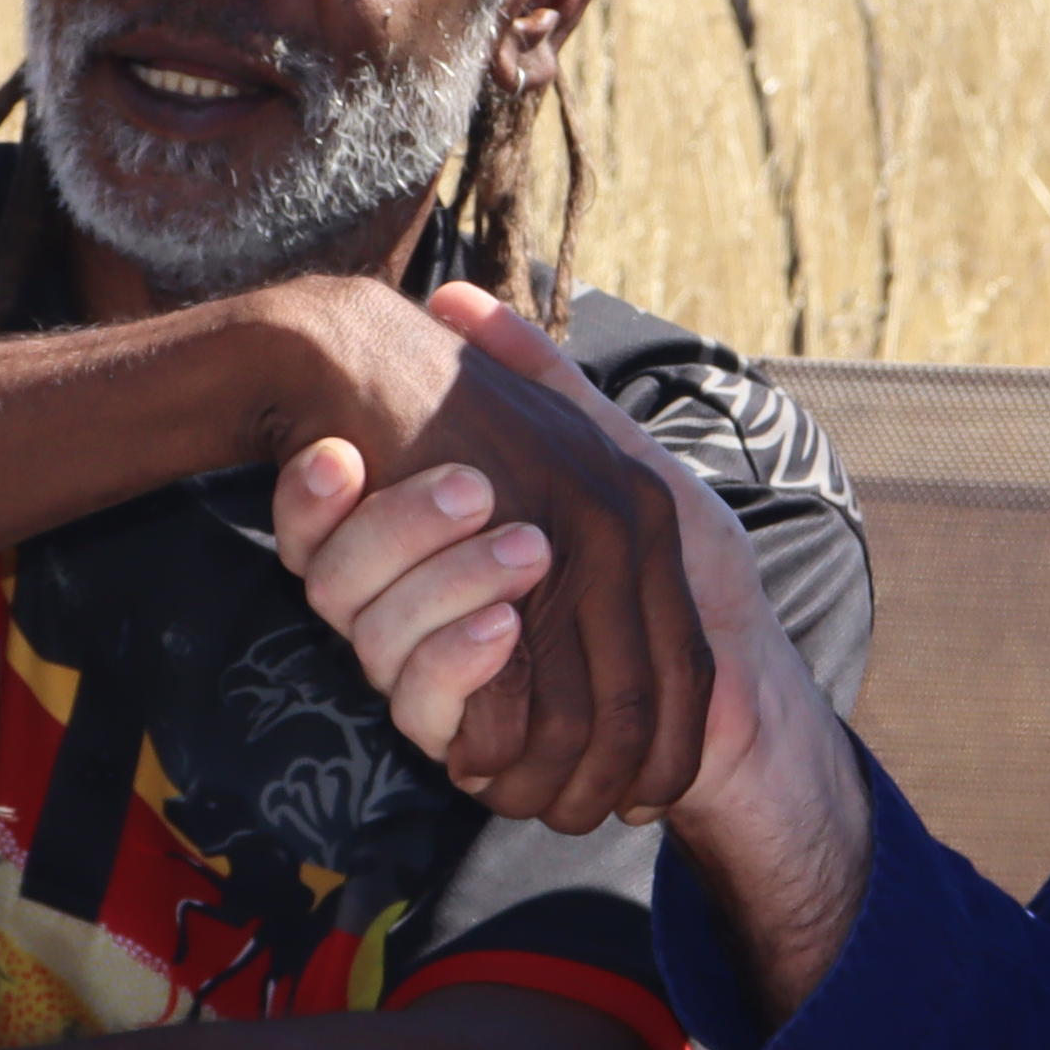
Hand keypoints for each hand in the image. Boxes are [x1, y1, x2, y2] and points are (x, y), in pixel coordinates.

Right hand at [278, 289, 879, 1014]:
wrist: (739, 696)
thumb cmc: (675, 562)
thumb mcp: (612, 450)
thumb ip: (538, 382)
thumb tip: (457, 304)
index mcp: (434, 546)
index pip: (324, 531)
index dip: (311, 499)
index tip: (335, 452)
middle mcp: (421, 610)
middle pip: (340, 585)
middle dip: (390, 532)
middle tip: (471, 486)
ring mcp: (437, 680)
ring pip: (374, 642)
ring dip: (436, 589)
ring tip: (519, 545)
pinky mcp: (469, 744)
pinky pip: (427, 710)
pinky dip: (459, 667)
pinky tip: (502, 625)